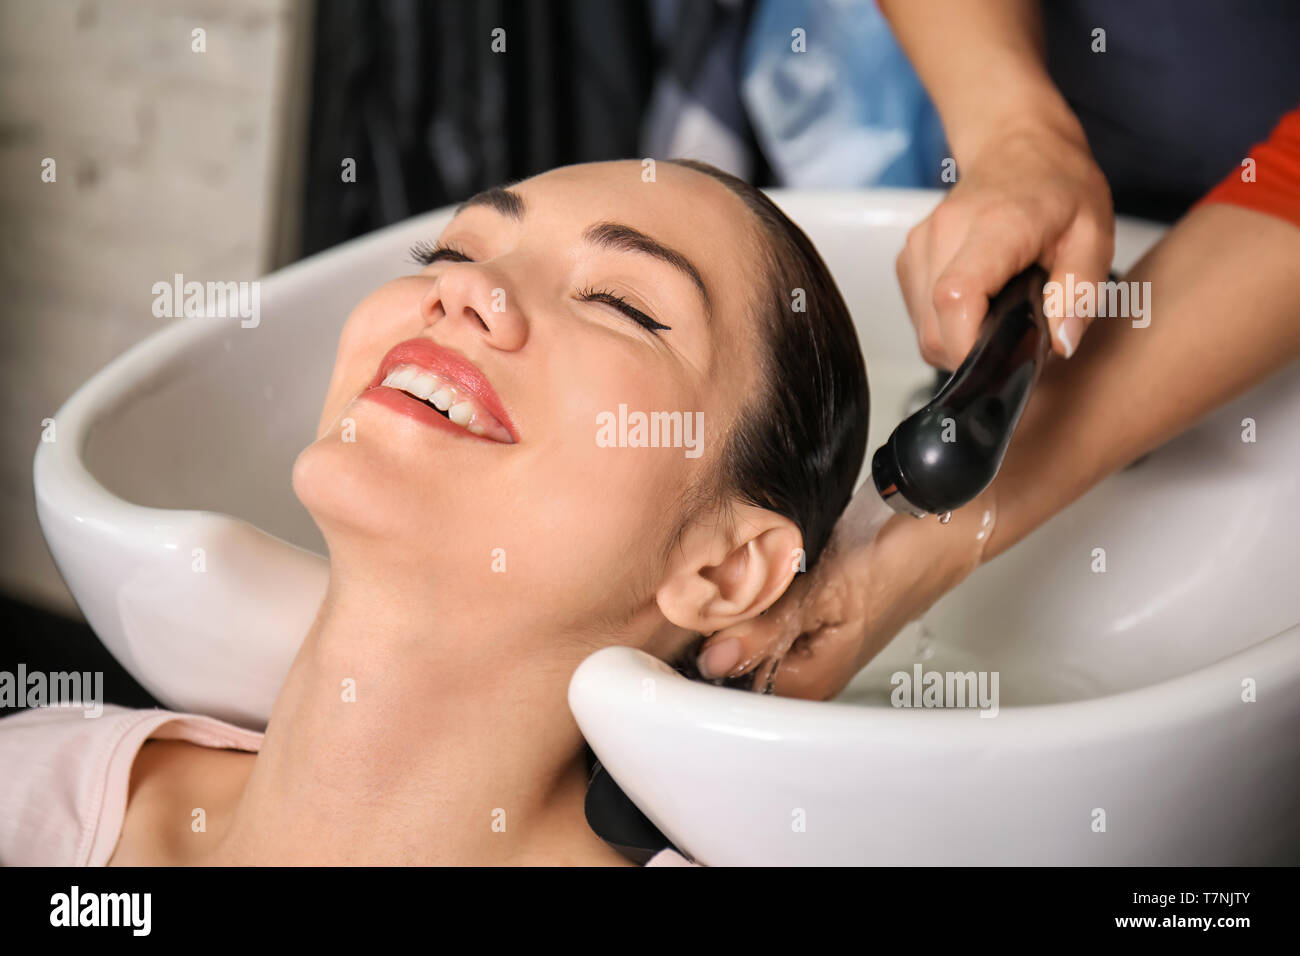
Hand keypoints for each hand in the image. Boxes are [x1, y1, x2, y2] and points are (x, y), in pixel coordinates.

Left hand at [696, 486, 997, 700]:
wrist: (938, 524)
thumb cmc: (896, 558)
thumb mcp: (824, 592)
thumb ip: (767, 630)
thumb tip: (714, 660)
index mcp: (811, 680)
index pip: (732, 693)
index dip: (697, 664)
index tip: (670, 634)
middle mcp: (808, 668)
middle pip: (734, 664)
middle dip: (710, 632)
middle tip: (691, 596)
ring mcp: (807, 639)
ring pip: (745, 635)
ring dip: (729, 610)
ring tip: (715, 579)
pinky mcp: (809, 610)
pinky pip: (762, 612)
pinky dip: (749, 594)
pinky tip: (741, 571)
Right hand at [897, 119, 1114, 370]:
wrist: (1017, 143)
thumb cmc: (1058, 187)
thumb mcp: (1094, 234)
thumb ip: (1080, 292)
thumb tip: (1061, 344)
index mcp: (994, 226)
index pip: (955, 298)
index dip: (969, 346)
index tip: (1000, 363)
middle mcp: (942, 233)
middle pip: (934, 328)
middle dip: (971, 354)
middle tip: (1014, 343)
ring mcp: (919, 245)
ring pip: (923, 330)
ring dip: (958, 341)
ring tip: (997, 319)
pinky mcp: (908, 258)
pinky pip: (918, 316)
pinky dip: (944, 325)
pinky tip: (977, 306)